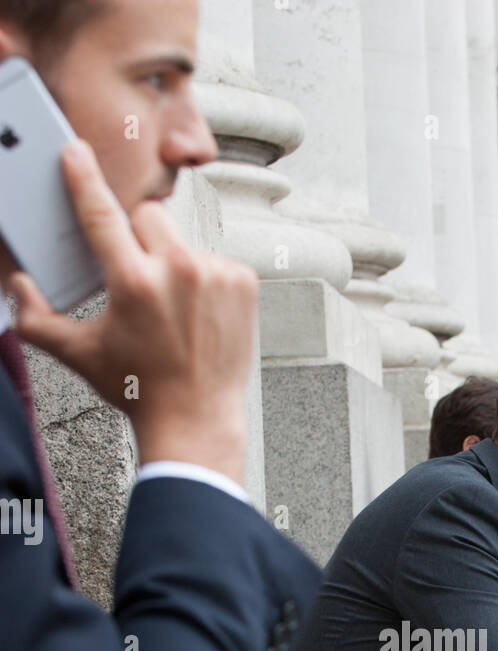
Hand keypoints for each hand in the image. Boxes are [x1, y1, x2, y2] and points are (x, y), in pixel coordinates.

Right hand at [10, 141, 257, 485]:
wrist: (196, 421)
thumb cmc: (138, 390)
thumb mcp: (80, 355)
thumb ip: (37, 320)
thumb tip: (17, 288)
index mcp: (133, 283)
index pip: (100, 214)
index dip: (83, 179)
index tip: (75, 151)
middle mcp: (178, 272)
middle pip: (147, 217)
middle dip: (138, 240)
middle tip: (138, 282)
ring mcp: (216, 275)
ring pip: (182, 241)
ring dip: (173, 263)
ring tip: (173, 310)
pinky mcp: (243, 283)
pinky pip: (215, 259)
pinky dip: (205, 279)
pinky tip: (199, 315)